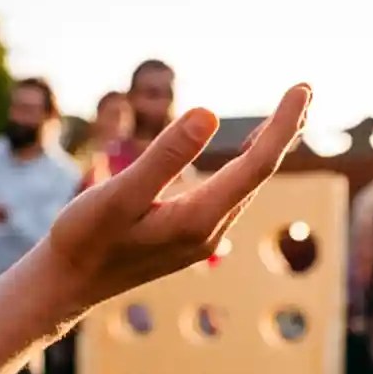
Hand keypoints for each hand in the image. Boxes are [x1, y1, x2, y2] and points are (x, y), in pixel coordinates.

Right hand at [43, 84, 311, 310]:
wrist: (66, 285)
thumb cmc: (84, 238)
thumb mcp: (120, 194)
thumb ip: (164, 157)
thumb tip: (209, 115)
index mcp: (197, 220)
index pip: (257, 165)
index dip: (282, 124)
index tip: (302, 88)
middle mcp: (209, 232)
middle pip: (259, 174)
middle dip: (284, 131)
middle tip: (305, 90)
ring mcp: (201, 238)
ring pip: (247, 186)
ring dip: (268, 148)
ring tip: (288, 114)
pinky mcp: (189, 237)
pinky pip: (230, 194)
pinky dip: (246, 166)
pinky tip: (249, 151)